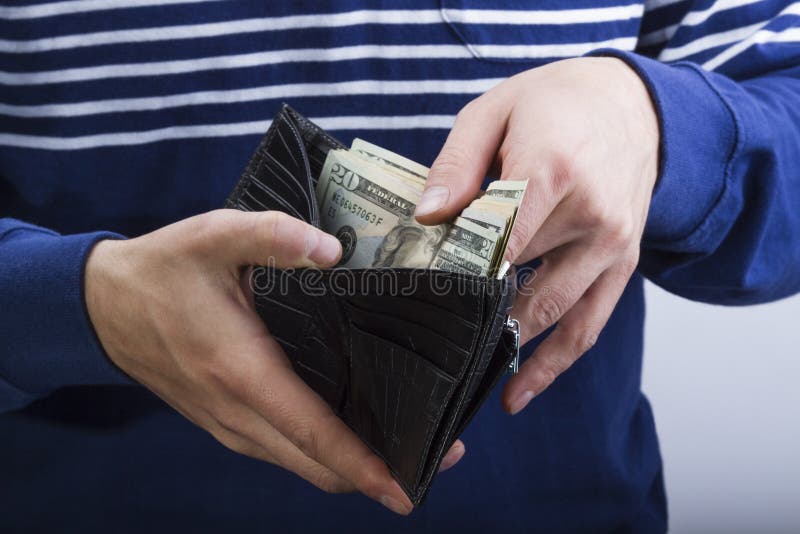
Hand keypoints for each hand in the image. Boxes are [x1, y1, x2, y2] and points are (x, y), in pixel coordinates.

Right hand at [85, 209, 464, 513]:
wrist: (103, 308)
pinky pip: (284, 452)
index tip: (409, 487)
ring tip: (407, 444)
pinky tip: (355, 431)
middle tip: (439, 455)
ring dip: (352, 467)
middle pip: (316, 465)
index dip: (363, 465)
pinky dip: (323, 455)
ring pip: (301, 465)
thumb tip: (334, 250)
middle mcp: (237, 413)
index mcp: (241, 370)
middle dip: (377, 473)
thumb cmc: (163, 271)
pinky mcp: (227, 424)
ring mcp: (230, 426)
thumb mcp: (213, 236)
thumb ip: (272, 235)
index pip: (312, 432)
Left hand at [415, 57, 658, 414]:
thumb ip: (457, 164)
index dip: (456, 270)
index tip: (419, 295)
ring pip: (553, 315)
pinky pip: (588, 325)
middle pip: (518, 279)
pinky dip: (554, 364)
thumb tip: (427, 216)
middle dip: (470, 310)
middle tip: (423, 340)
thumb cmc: (555, 103)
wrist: (632, 104)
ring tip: (465, 385)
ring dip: (509, 352)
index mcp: (552, 170)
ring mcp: (612, 245)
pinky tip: (520, 390)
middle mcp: (590, 214)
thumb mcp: (495, 110)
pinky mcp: (622, 265)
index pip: (496, 237)